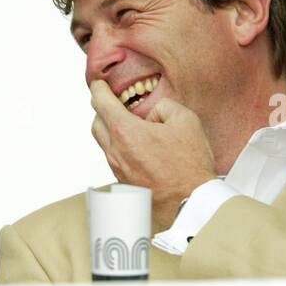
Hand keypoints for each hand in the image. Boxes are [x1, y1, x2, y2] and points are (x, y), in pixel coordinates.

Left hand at [89, 79, 216, 231]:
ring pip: (103, 142)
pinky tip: (138, 146)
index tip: (99, 84)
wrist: (189, 201)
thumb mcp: (185, 120)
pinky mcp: (122, 181)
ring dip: (110, 129)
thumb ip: (163, 106)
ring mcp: (117, 168)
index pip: (101, 103)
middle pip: (96, 122)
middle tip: (113, 102)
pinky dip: (119, 146)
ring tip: (129, 124)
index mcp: (126, 131)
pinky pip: (113, 157)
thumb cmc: (189, 164)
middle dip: (102, 109)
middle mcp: (115, 150)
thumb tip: (151, 113)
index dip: (99, 89)